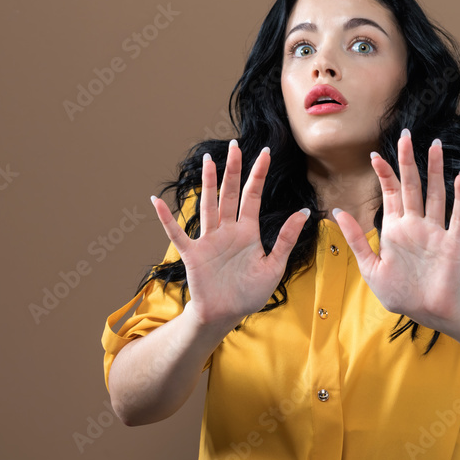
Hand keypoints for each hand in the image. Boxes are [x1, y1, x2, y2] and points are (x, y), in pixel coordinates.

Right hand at [150, 140, 309, 328]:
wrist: (226, 315)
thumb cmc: (249, 293)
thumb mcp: (274, 265)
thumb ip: (286, 238)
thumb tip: (304, 211)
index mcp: (248, 232)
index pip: (253, 196)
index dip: (258, 174)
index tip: (266, 152)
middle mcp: (227, 230)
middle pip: (230, 193)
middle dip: (233, 169)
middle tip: (234, 145)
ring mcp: (208, 240)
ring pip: (208, 205)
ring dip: (207, 184)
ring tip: (208, 161)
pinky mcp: (193, 254)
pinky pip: (177, 234)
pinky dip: (166, 219)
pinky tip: (156, 202)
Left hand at [332, 128, 459, 329]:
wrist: (426, 313)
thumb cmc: (399, 293)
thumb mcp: (370, 266)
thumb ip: (356, 238)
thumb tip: (337, 211)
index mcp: (395, 229)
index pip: (389, 193)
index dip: (383, 174)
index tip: (374, 154)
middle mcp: (415, 225)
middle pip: (411, 186)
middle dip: (407, 161)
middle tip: (404, 135)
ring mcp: (435, 232)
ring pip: (435, 194)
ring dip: (435, 170)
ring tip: (434, 145)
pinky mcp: (452, 243)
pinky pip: (457, 216)